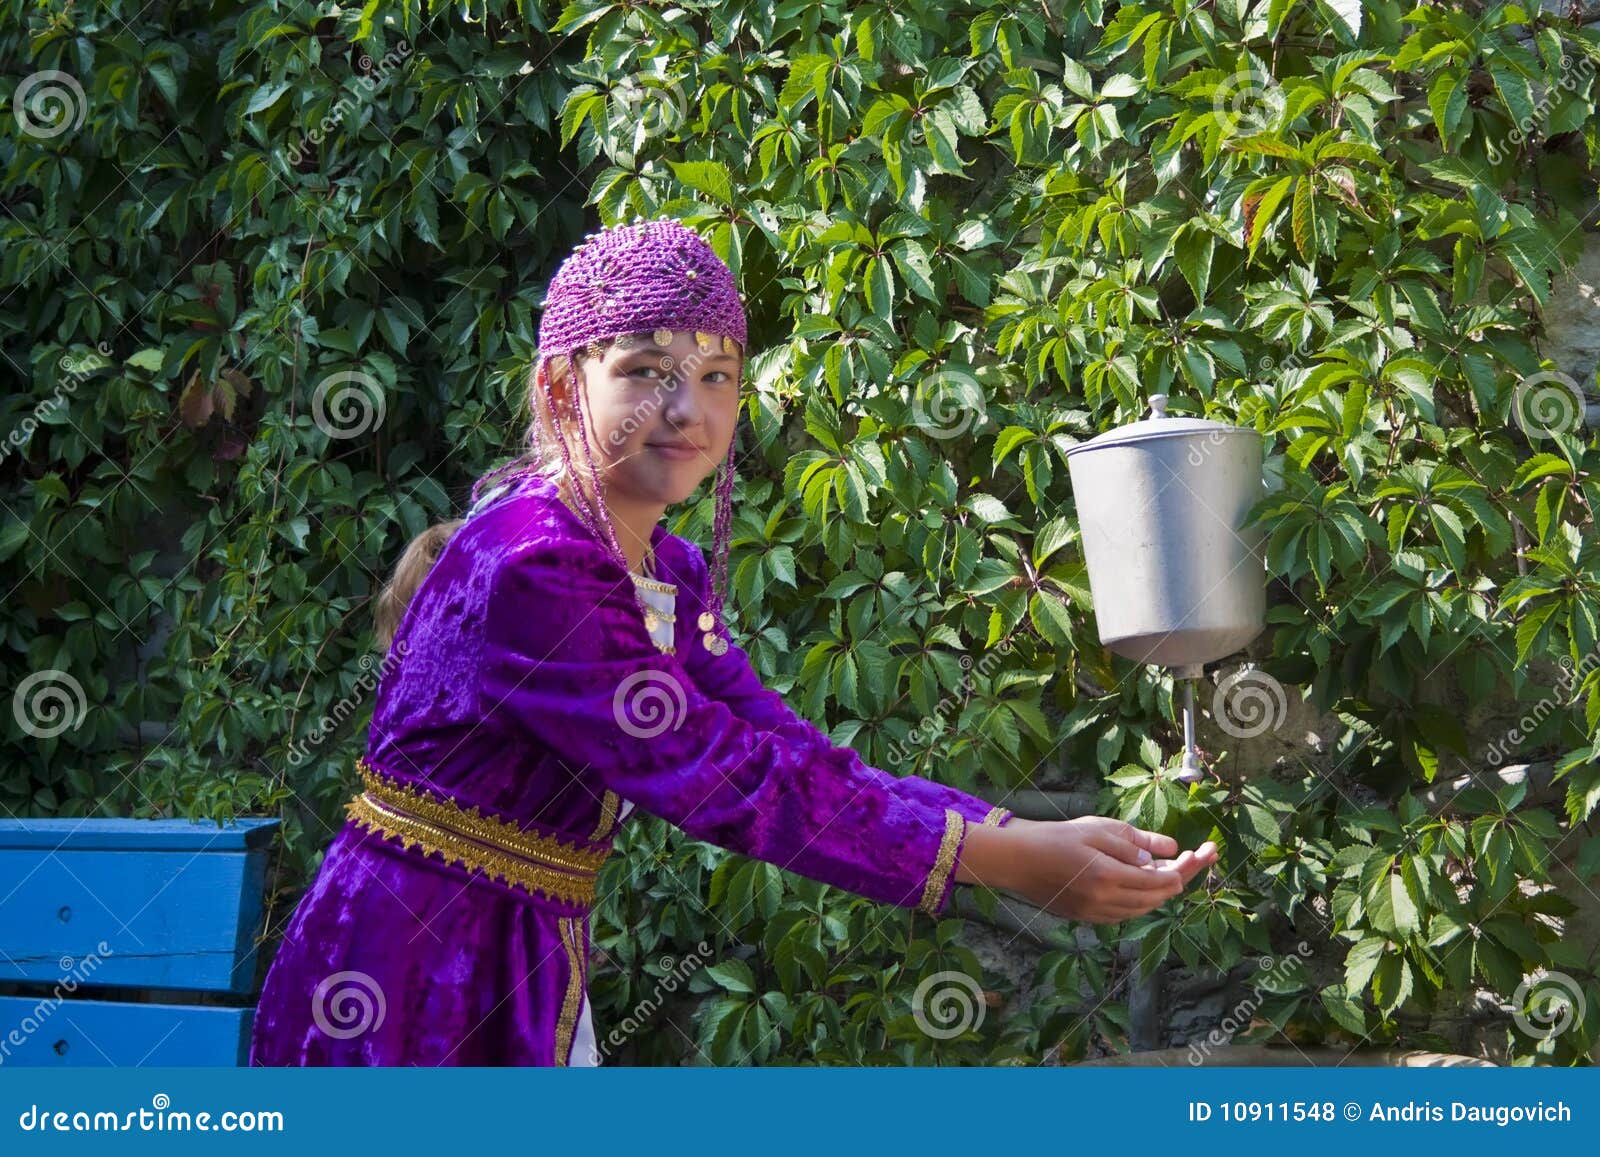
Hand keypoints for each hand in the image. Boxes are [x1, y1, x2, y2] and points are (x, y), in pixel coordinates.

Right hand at [966, 816, 1215, 923]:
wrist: (1014, 860)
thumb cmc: (1054, 837)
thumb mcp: (1097, 830)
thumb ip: (1136, 842)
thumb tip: (1170, 851)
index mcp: (1110, 878)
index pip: (1163, 882)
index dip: (1188, 868)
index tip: (1204, 853)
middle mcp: (1106, 903)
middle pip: (1157, 899)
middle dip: (1178, 879)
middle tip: (1192, 857)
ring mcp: (1095, 915)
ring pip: (1142, 909)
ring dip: (1159, 891)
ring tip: (1167, 868)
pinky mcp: (1086, 918)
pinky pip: (1124, 913)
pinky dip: (1138, 899)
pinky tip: (1139, 881)